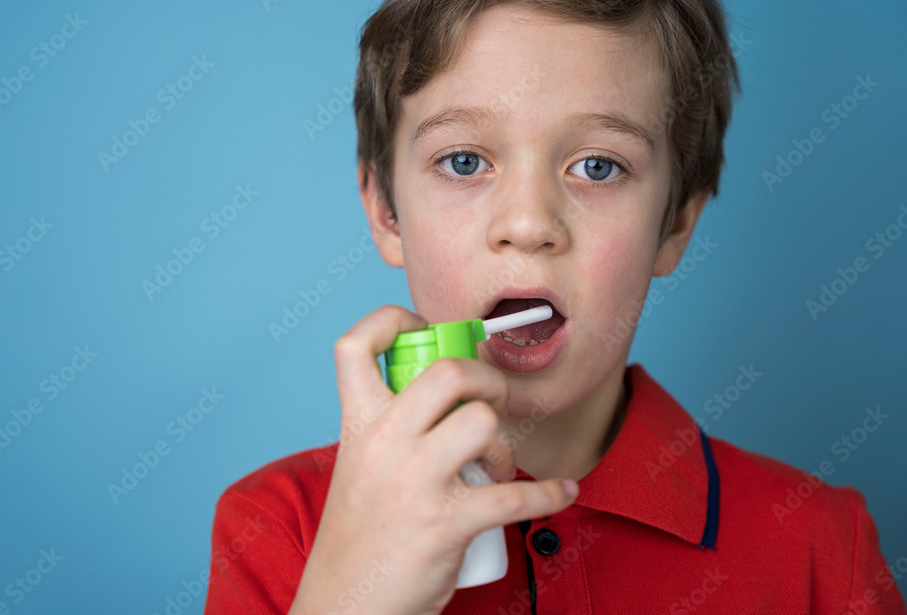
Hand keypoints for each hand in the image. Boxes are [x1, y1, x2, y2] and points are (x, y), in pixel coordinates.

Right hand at [289, 305, 577, 614]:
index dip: (390, 319)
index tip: (425, 328)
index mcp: (357, 424)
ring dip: (504, 441)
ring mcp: (413, 482)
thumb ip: (394, 429)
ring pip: (482, 422)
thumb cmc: (361, 536)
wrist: (346, 606)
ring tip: (498, 464)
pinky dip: (551, 492)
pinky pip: (516, 495)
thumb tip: (456, 398)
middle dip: (485, 377)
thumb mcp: (361, 467)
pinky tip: (560, 493)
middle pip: (446, 371)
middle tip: (490, 401)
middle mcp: (382, 444)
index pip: (355, 345)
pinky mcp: (446, 523)